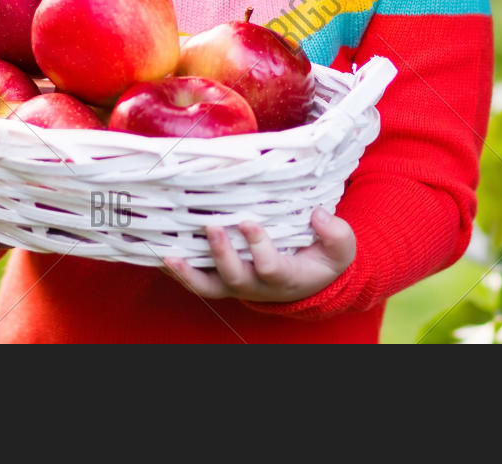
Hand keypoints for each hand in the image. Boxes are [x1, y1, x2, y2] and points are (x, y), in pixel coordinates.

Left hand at [162, 209, 354, 302]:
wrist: (310, 280)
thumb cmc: (323, 259)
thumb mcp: (341, 248)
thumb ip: (336, 234)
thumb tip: (319, 215)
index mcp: (286, 277)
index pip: (270, 267)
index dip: (259, 247)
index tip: (249, 222)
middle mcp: (258, 285)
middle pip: (235, 278)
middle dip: (222, 254)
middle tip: (211, 226)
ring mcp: (237, 284)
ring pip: (209, 286)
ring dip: (188, 271)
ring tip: (169, 253)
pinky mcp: (223, 279)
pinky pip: (198, 280)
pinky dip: (178, 270)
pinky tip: (160, 254)